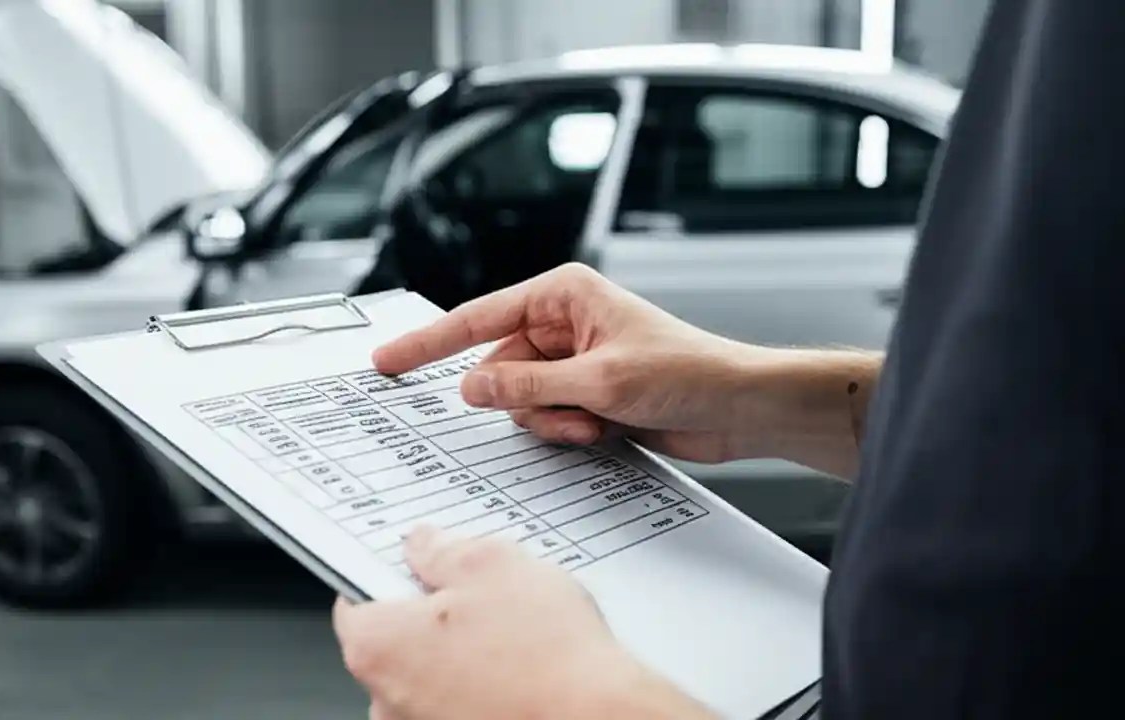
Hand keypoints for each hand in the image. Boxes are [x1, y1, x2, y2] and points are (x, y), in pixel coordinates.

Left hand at [332, 526, 713, 719]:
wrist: (599, 719)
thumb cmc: (545, 656)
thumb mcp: (492, 563)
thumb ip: (442, 550)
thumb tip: (424, 544)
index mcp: (377, 645)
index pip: (355, 597)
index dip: (389, 573)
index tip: (417, 563)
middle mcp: (386, 701)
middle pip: (394, 640)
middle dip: (432, 616)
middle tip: (481, 595)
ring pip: (430, 676)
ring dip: (459, 656)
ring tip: (514, 636)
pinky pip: (458, 704)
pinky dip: (480, 689)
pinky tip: (522, 671)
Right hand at [374, 263, 766, 462]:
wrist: (736, 407)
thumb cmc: (687, 372)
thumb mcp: (599, 381)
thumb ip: (527, 385)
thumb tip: (470, 386)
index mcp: (562, 295)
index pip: (477, 318)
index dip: (429, 342)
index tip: (387, 359)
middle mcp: (562, 323)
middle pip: (499, 369)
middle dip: (525, 400)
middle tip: (569, 410)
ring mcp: (572, 361)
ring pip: (519, 400)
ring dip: (551, 420)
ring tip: (596, 419)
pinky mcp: (585, 392)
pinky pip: (546, 416)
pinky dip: (566, 430)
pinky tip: (604, 428)